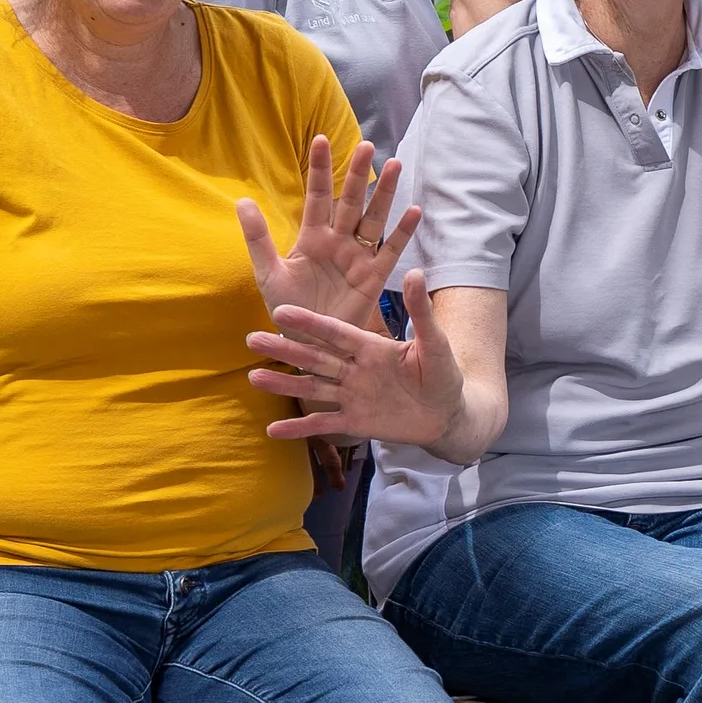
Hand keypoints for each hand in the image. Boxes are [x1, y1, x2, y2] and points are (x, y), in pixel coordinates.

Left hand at [237, 137, 413, 347]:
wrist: (308, 343)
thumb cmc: (288, 308)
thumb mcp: (268, 273)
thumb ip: (258, 238)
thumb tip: (242, 200)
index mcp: (312, 238)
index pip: (317, 196)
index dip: (320, 169)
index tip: (321, 139)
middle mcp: (338, 242)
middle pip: (351, 202)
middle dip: (358, 175)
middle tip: (368, 146)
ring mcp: (357, 258)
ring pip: (374, 219)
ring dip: (384, 194)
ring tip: (394, 166)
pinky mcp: (373, 279)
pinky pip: (390, 251)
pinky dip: (402, 233)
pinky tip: (414, 212)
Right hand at [251, 272, 466, 449]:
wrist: (449, 414)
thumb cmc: (443, 374)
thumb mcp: (434, 342)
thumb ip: (421, 312)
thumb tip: (415, 271)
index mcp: (370, 346)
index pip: (335, 332)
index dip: (311, 323)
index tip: (283, 311)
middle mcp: (355, 369)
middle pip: (315, 358)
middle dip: (286, 349)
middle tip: (252, 339)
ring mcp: (352, 396)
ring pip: (313, 388)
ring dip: (285, 383)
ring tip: (254, 377)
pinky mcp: (355, 421)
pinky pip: (324, 424)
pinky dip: (300, 428)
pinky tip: (273, 431)